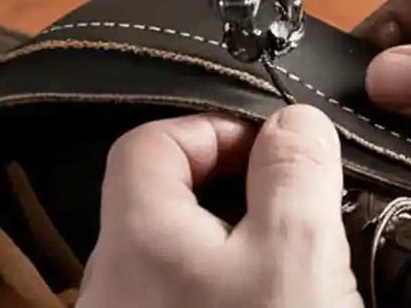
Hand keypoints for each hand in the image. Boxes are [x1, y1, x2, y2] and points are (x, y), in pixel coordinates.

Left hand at [76, 105, 360, 307]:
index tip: (274, 145)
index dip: (216, 126)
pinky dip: (224, 286)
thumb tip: (293, 121)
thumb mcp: (300, 253)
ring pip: (176, 255)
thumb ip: (295, 171)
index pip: (149, 141)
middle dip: (232, 185)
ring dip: (233, 241)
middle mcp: (110, 286)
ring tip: (292, 258)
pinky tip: (273, 300)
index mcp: (135, 239)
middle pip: (162, 198)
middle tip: (294, 203)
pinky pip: (180, 297)